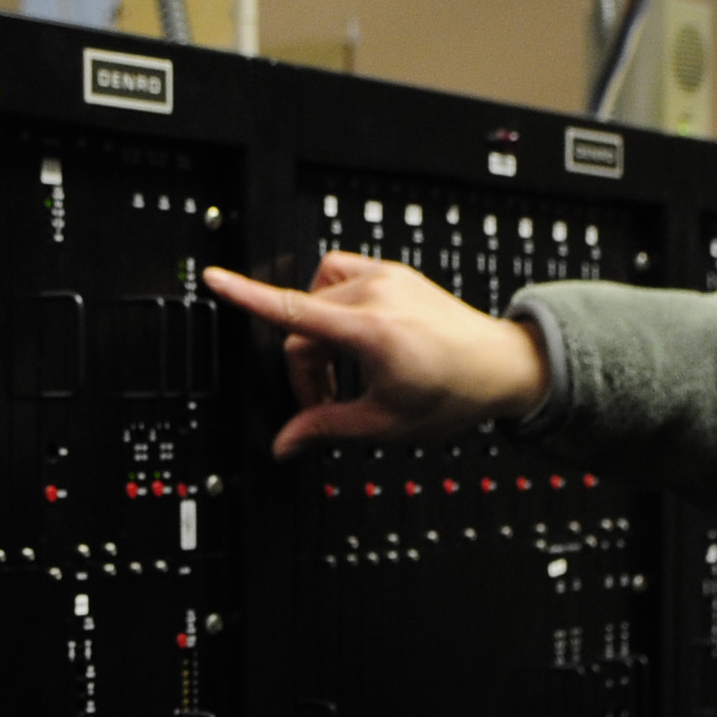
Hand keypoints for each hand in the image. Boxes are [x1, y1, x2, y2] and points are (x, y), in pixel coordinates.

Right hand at [199, 254, 547, 456]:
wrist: (502, 365)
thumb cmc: (456, 390)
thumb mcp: (386, 422)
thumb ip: (327, 429)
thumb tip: (286, 444)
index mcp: (371, 330)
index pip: (292, 310)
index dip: (246, 296)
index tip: (215, 279)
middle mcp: (377, 294)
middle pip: (304, 324)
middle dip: (306, 368)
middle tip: (328, 403)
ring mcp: (387, 277)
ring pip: (318, 299)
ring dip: (317, 334)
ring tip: (343, 368)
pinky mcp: (394, 273)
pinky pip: (342, 278)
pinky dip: (334, 307)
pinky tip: (351, 336)